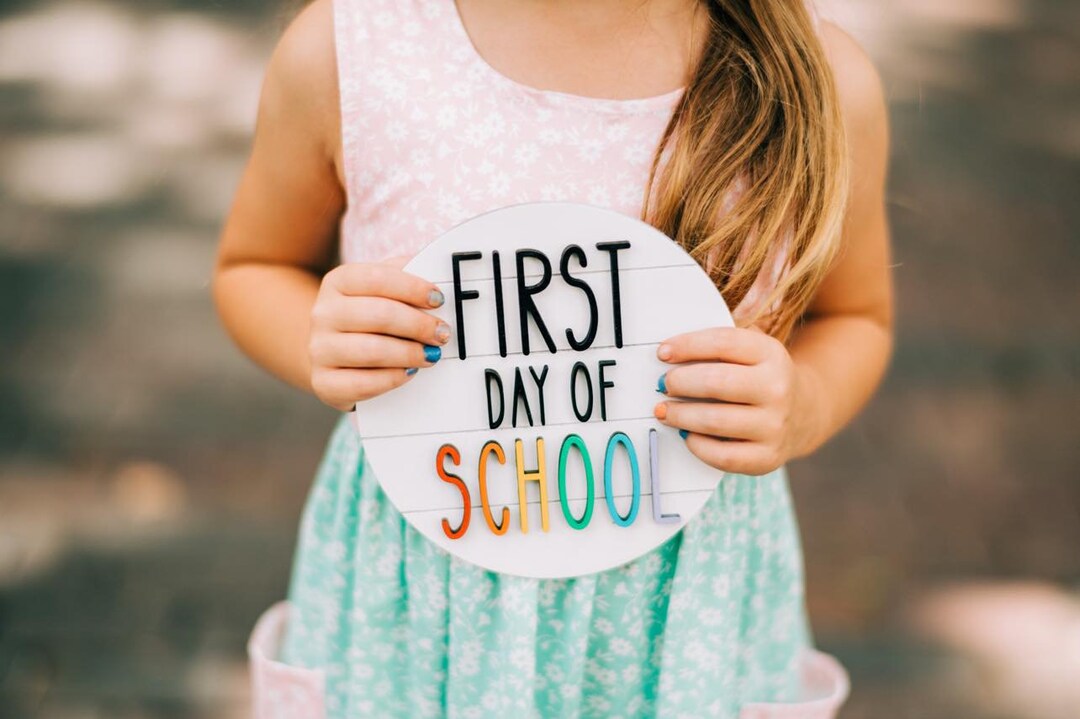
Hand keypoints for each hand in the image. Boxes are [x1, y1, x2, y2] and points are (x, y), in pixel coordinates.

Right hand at [309, 257, 449, 410]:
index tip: (438, 300)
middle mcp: (323, 313)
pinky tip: (409, 372)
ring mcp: (320, 349)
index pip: (377, 278)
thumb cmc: (366, 320)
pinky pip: (365, 383)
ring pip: (372, 350)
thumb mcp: (381, 292)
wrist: (334, 357)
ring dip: (410, 353)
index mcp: (338, 282)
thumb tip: (435, 270)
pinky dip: (394, 378)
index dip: (412, 288)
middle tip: (442, 333)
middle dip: (419, 325)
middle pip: (379, 315)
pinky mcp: (325, 383)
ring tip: (431, 354)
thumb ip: (404, 278)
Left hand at [653, 327, 819, 475]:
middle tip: (663, 384)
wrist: (801, 414)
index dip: (687, 346)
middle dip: (679, 382)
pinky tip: (686, 434)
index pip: (722, 342)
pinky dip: (696, 445)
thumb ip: (721, 338)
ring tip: (664, 410)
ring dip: (679, 415)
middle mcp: (777, 389)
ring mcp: (774, 425)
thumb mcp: (752, 348)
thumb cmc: (758, 378)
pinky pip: (722, 455)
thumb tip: (680, 342)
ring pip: (714, 420)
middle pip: (715, 382)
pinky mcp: (767, 457)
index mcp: (771, 354)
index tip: (663, 353)